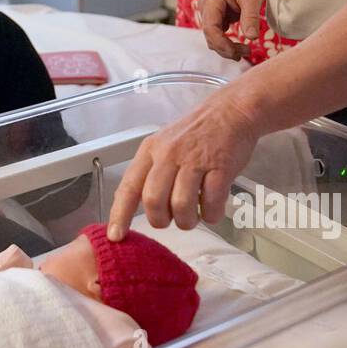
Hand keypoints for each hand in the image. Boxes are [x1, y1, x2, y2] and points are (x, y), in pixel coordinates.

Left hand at [107, 92, 261, 239]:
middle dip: (161, 220)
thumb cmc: (196, 133)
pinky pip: (211, 203)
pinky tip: (213, 208)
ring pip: (181, 206)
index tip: (115, 236)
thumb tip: (138, 205)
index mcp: (150, 151)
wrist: (231, 111)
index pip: (128, 187)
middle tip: (171, 219)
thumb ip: (151, 172)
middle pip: (153, 201)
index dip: (119, 214)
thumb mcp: (164, 145)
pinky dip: (211, 214)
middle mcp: (168, 155)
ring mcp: (194, 161)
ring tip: (194, 215)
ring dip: (187, 220)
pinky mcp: (220, 168)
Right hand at [196, 0, 266, 60]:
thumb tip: (252, 38)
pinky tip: (240, 45)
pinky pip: (217, 33)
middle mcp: (206, 6)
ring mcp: (208, 11)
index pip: (210, 28)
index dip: (222, 44)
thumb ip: (250, 18)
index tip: (238, 53)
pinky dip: (227, 42)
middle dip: (226, 48)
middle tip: (247, 52)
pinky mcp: (215, 15)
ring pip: (212, 37)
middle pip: (210, 35)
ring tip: (245, 50)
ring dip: (226, 47)